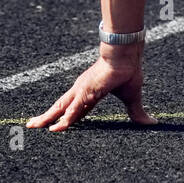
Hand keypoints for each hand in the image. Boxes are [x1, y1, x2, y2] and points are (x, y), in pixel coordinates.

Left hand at [26, 45, 156, 131]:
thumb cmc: (128, 71)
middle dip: (46, 117)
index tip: (56, 126)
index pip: (75, 109)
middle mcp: (81, 91)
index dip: (66, 118)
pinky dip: (67, 118)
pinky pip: (75, 108)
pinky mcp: (87, 91)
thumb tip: (152, 123)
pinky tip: (58, 128)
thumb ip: (137, 113)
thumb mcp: (132, 98)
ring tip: (33, 126)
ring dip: (47, 118)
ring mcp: (82, 90)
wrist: (126, 54)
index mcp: (90, 93)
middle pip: (60, 107)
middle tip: (31, 125)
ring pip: (61, 108)